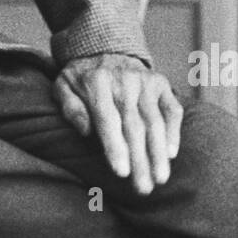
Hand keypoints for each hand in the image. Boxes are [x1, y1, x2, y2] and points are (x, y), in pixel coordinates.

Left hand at [52, 53, 182, 194]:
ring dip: (158, 153)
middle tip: (142, 189)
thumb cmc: (81, 77)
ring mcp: (146, 82)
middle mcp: (124, 81)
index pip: (108, 119)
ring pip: (155, 122)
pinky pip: (172, 109)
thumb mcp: (63, 86)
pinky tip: (171, 154)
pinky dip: (174, 131)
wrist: (105, 48)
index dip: (115, 147)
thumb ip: (70, 108)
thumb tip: (84, 131)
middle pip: (134, 126)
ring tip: (160, 179)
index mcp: (97, 83)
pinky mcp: (161, 84)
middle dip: (140, 160)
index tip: (122, 173)